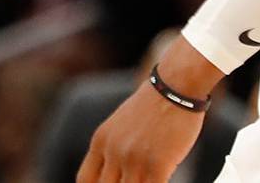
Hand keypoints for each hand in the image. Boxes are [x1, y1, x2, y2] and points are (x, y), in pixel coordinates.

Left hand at [76, 79, 203, 182]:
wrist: (174, 86)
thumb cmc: (154, 106)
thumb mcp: (121, 124)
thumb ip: (113, 147)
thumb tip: (115, 172)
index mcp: (101, 140)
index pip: (85, 179)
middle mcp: (113, 152)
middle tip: (133, 181)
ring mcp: (133, 159)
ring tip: (149, 178)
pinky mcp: (157, 165)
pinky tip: (163, 179)